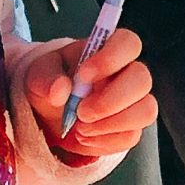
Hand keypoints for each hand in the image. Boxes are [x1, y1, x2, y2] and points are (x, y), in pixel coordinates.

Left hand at [27, 29, 157, 161]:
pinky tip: (84, 138)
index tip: (84, 75)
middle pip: (142, 79)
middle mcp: (127, 74)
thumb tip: (60, 90)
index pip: (128, 43)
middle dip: (110, 101)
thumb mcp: (39, 74)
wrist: (51, 112)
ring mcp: (133, 102)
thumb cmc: (51, 83)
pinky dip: (104, 141)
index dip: (111, 58)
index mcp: (108, 51)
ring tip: (80, 128)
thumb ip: (47, 78)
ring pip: (145, 111)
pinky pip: (130, 137)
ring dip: (110, 124)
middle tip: (80, 112)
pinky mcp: (130, 128)